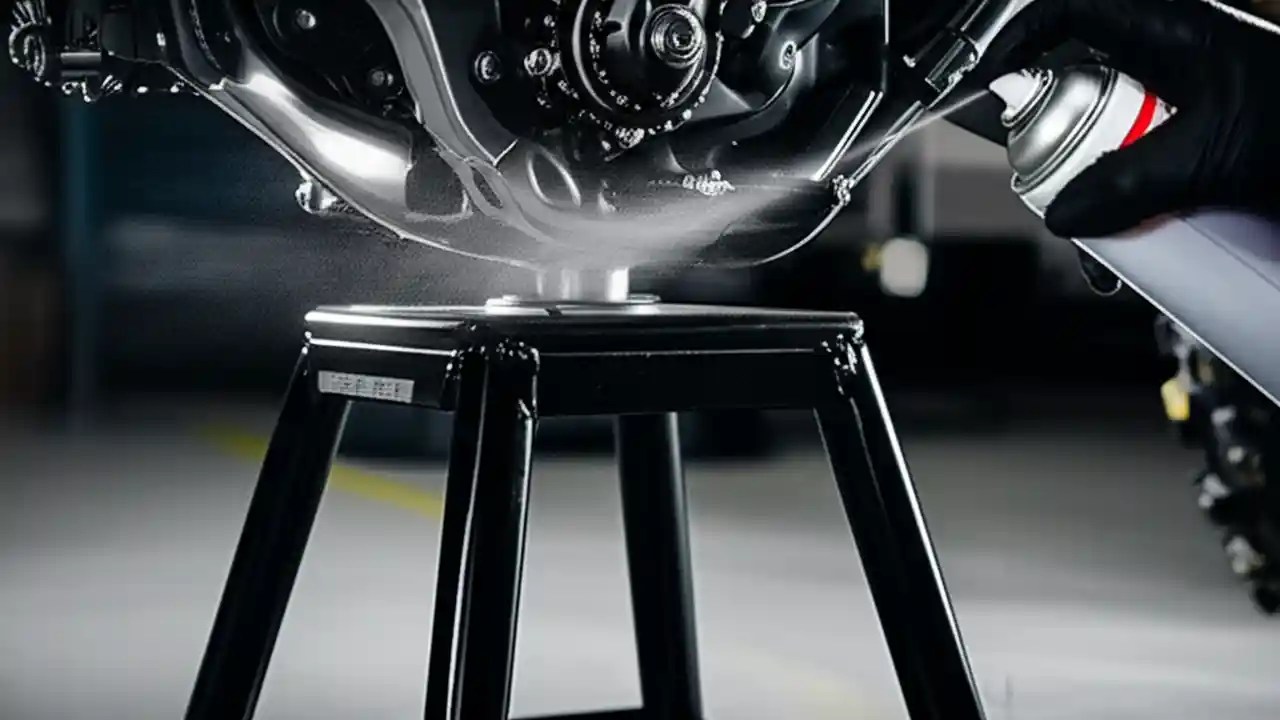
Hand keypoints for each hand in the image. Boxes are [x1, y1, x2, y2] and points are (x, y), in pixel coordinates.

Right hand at [971, 0, 1279, 237]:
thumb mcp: (1214, 151)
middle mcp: (1175, 62)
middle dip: (1056, 146)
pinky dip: (1131, 215)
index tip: (992, 81)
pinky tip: (1137, 252)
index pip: (1071, 10)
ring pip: (1111, 142)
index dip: (1021, 38)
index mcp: (1174, 31)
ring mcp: (1188, 107)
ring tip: (1104, 249)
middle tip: (1050, 187)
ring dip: (1095, 197)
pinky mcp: (1203, 150)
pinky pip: (1144, 176)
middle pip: (1081, 88)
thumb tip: (1062, 210)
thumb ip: (1130, 181)